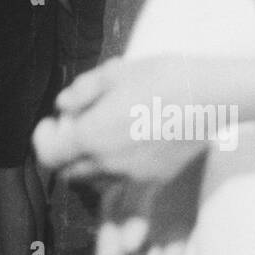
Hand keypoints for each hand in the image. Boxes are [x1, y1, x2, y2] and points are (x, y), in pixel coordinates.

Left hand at [33, 56, 209, 183]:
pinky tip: (130, 140)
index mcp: (92, 136)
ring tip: (104, 133)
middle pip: (68, 171)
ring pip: (94, 180)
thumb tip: (62, 105)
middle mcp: (108, 163)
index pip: (48, 155)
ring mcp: (132, 175)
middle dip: (65, 151)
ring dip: (88, 162)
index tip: (51, 122)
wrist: (211, 97)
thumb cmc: (162, 78)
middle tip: (77, 124)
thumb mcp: (113, 73)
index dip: (43, 139)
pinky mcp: (155, 179)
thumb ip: (81, 91)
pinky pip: (122, 181)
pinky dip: (115, 168)